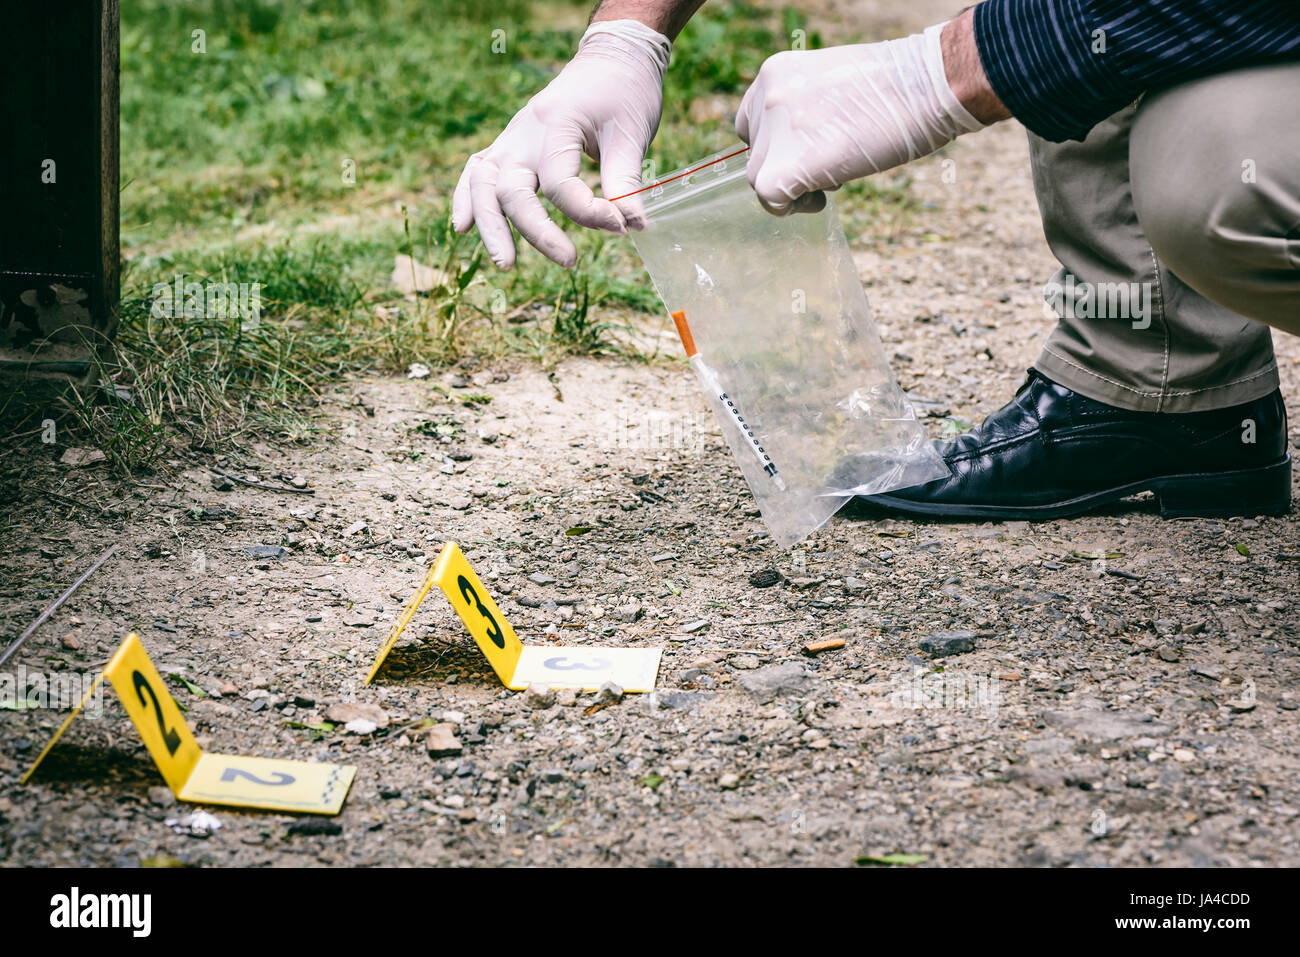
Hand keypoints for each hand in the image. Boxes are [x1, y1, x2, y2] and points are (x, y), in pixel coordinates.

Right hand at [452, 20, 670, 268]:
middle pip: (510, 190)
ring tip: (507, 264)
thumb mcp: (632, 133)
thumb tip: (634, 227)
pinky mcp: (509, 146)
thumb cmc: (625, 93)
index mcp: (555, 124)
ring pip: (483, 185)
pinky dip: (466, 199)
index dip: (590, 213)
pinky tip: (463, 229)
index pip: (561, 183)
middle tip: (570, 262)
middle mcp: (524, 133)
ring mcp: (511, 139)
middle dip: (536, 232)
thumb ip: (625, 182)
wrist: (612, 59)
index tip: (623, 226)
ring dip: (490, 225)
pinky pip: (476, 172)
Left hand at [735, 23, 983, 214]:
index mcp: (776, 72)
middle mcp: (768, 97)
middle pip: (756, 152)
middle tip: (826, 165)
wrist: (928, 86)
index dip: (775, 144)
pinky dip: (791, 207)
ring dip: (792, 188)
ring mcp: (775, 130)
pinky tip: (821, 197)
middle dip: (786, 166)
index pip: (751, 122)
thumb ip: (805, 107)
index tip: (806, 149)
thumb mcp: (835, 83)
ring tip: (832, 177)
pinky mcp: (787, 164)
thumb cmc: (897, 87)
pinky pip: (769, 199)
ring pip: (759, 179)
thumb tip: (799, 145)